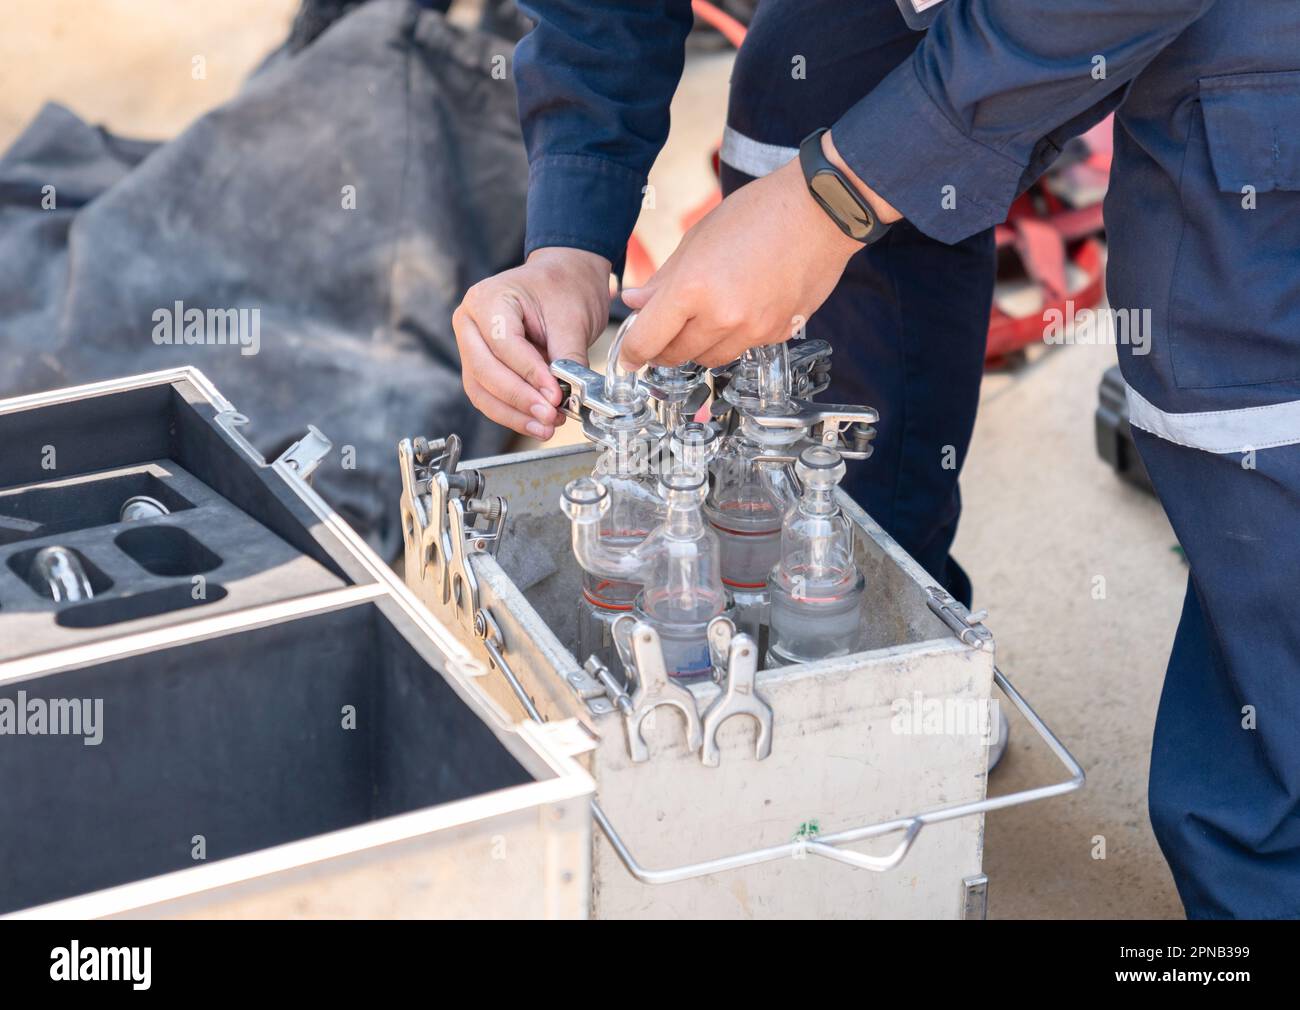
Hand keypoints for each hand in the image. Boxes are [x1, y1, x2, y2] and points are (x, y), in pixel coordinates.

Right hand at [453, 247, 611, 437]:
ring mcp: (470, 346)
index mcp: (487, 299)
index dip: (529, 373)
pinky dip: (513, 413)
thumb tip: (571, 397)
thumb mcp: (573, 318)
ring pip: (482, 391)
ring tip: (547, 426)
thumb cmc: (565, 287)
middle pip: (485, 370)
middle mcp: (469, 322)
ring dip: (514, 414)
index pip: (503, 344)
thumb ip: (568, 358)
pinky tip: (537, 423)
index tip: (556, 394)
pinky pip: (489, 397)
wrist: (564, 278)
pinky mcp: (480, 367)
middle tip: (550, 415)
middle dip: (520, 398)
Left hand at [620, 131, 898, 368]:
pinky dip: (732, 337)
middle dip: (663, 349)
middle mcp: (721, 316)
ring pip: (709, 358)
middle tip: (662, 334)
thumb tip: (634, 303)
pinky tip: (739, 309)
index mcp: (692, 288)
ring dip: (698, 346)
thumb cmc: (757, 213)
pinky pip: (742, 348)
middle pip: (677, 355)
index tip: (627, 356)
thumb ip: (663, 279)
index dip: (631, 352)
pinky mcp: (777, 335)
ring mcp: (752, 330)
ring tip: (703, 318)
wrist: (820, 211)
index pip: (647, 340)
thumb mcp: (698, 238)